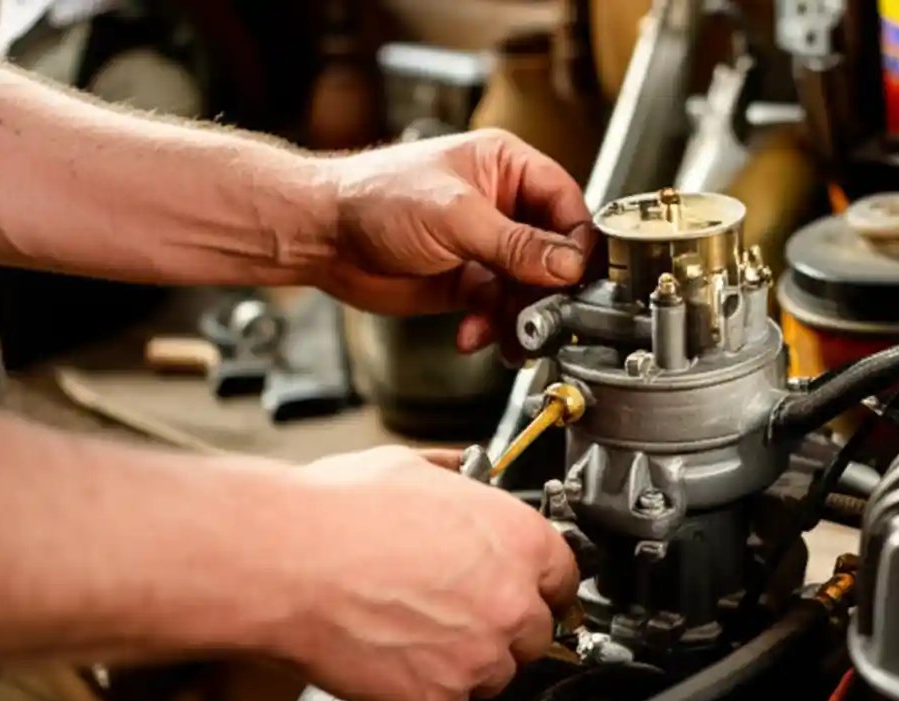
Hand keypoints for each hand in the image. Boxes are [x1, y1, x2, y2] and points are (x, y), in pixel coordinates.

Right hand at [271, 446, 578, 700]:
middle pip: (535, 631)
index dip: (540, 584)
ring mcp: (479, 655)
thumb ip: (456, 477)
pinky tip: (393, 654)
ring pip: (495, 672)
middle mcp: (511, 600)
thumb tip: (461, 470)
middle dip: (503, 624)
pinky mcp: (439, 699)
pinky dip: (426, 687)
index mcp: (519, 539)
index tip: (525, 590)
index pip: (563, 578)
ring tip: (414, 629)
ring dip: (467, 659)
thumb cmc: (339, 511)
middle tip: (455, 611)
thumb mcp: (413, 468)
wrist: (284, 561)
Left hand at [314, 129, 595, 355]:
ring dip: (522, 317)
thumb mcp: (455, 216)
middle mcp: (502, 204)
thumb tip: (567, 264)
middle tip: (545, 316)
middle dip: (548, 290)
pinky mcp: (467, 280)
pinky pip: (499, 309)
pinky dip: (493, 327)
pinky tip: (474, 334)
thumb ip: (516, 244)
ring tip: (511, 337)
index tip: (575, 278)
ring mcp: (486, 245)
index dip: (577, 244)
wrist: (322, 236)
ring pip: (529, 288)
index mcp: (507, 166)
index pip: (567, 204)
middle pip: (553, 253)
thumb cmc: (374, 198)